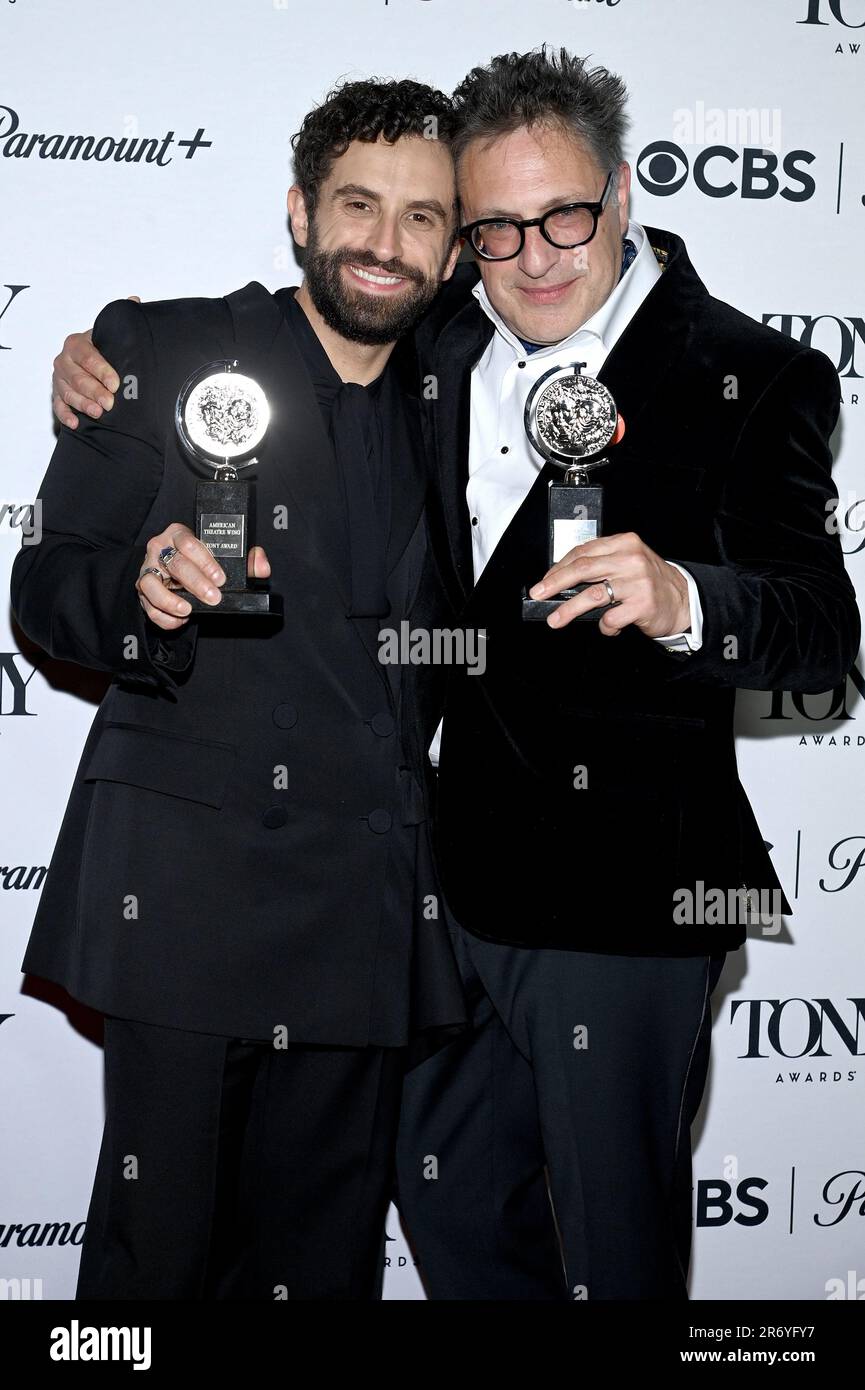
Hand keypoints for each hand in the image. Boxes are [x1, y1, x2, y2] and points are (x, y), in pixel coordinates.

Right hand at [52, 294, 139, 428]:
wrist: (89, 360)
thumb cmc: (104, 349)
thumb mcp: (111, 334)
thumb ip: (121, 320)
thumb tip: (135, 300)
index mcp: (77, 343)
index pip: (88, 357)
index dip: (102, 370)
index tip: (115, 383)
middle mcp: (65, 360)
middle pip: (77, 377)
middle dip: (94, 391)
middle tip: (109, 403)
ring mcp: (59, 378)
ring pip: (68, 392)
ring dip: (82, 404)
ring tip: (98, 413)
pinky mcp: (57, 394)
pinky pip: (58, 406)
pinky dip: (65, 415)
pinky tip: (75, 423)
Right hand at [135, 523, 270, 629]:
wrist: (182, 574)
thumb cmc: (204, 563)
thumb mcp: (226, 559)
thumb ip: (247, 561)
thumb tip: (261, 563)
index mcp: (179, 534)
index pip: (189, 542)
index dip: (205, 561)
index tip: (220, 578)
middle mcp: (160, 549)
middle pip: (175, 564)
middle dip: (195, 582)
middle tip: (213, 597)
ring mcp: (148, 569)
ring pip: (151, 583)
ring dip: (169, 599)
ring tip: (187, 610)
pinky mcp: (143, 590)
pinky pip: (147, 605)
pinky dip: (162, 616)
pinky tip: (179, 620)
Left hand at [528, 531, 690, 637]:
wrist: (683, 600)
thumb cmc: (649, 582)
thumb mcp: (628, 563)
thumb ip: (601, 564)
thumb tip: (562, 580)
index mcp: (624, 543)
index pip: (583, 552)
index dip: (559, 568)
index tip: (544, 581)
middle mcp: (631, 559)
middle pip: (583, 569)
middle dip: (555, 583)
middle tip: (539, 594)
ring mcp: (638, 582)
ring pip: (592, 595)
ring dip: (569, 610)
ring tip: (556, 620)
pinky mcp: (642, 604)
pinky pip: (610, 618)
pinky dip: (604, 626)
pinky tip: (609, 626)